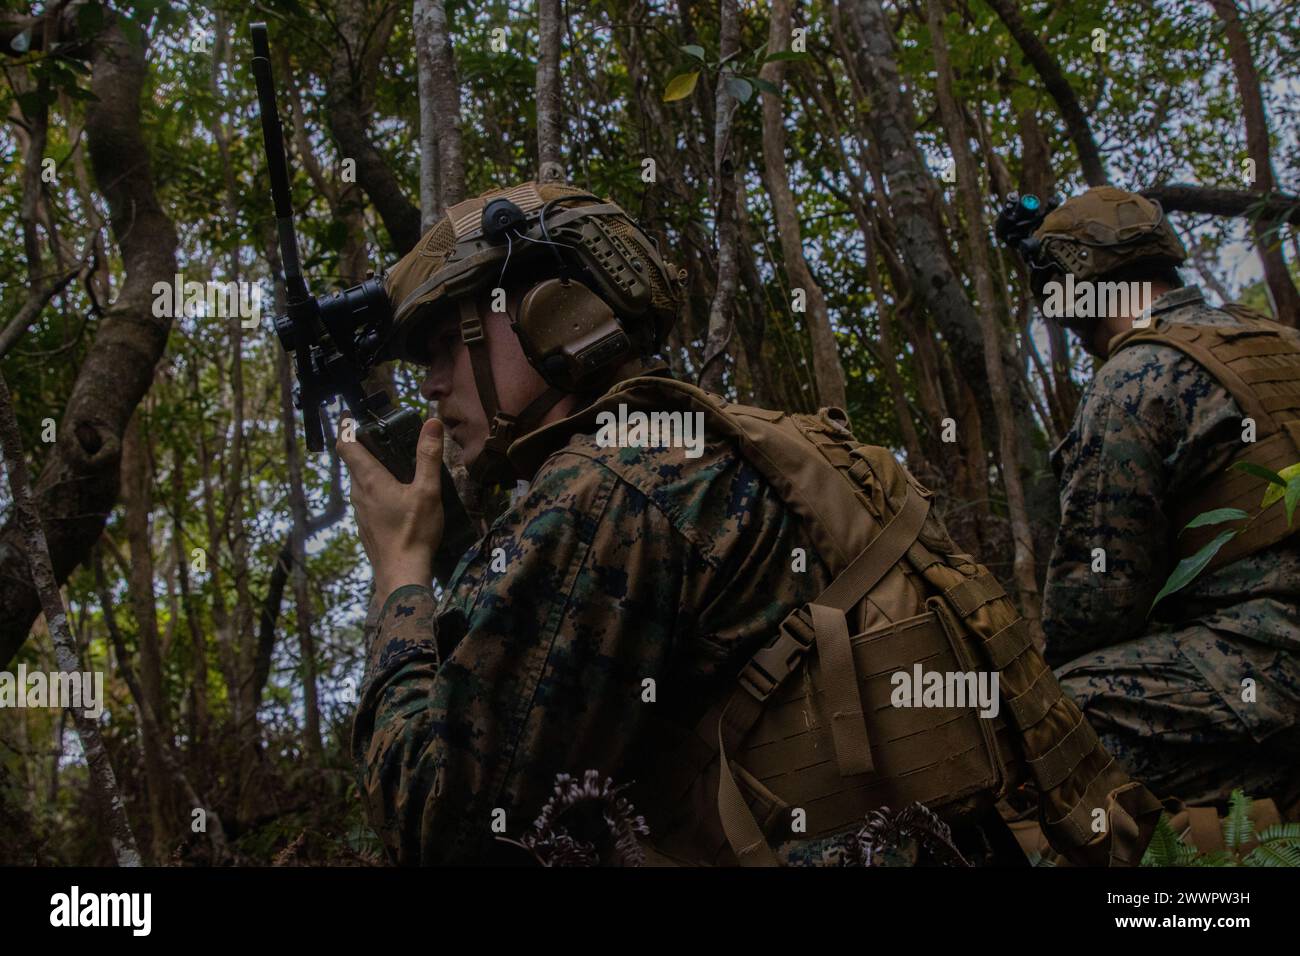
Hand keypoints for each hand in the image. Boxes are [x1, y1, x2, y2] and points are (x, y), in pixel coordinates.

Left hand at [337, 417, 445, 598]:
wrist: (402, 574)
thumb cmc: (414, 532)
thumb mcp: (427, 491)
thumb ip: (428, 456)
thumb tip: (432, 423)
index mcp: (369, 479)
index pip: (345, 445)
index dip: (345, 427)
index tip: (348, 414)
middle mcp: (358, 493)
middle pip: (353, 462)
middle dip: (364, 446)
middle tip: (383, 435)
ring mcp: (360, 512)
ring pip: (360, 482)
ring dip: (371, 469)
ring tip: (393, 464)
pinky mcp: (366, 526)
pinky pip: (367, 500)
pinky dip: (376, 489)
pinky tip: (396, 497)